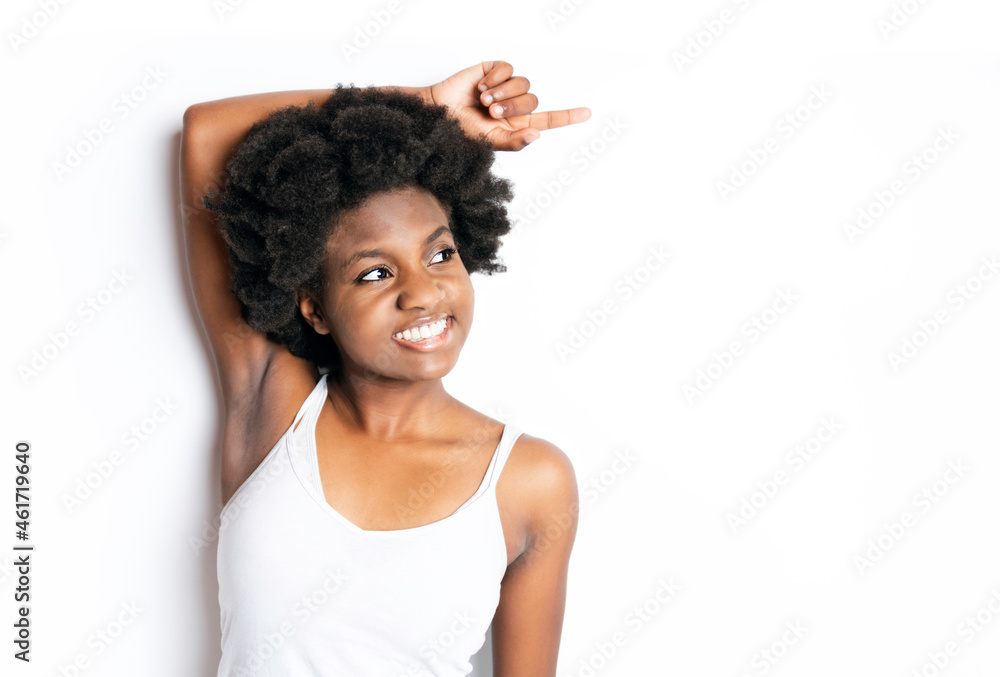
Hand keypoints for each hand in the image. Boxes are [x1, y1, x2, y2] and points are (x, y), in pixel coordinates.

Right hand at [427, 61, 590, 150]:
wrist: (439, 112)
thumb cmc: (461, 131)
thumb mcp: (490, 142)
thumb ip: (515, 142)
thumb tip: (538, 134)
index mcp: (516, 125)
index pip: (547, 119)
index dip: (567, 116)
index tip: (587, 113)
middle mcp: (514, 106)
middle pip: (532, 101)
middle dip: (513, 106)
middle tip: (491, 111)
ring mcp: (504, 88)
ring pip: (523, 84)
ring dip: (503, 92)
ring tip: (484, 100)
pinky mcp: (493, 71)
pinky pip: (507, 69)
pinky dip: (495, 78)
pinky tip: (481, 86)